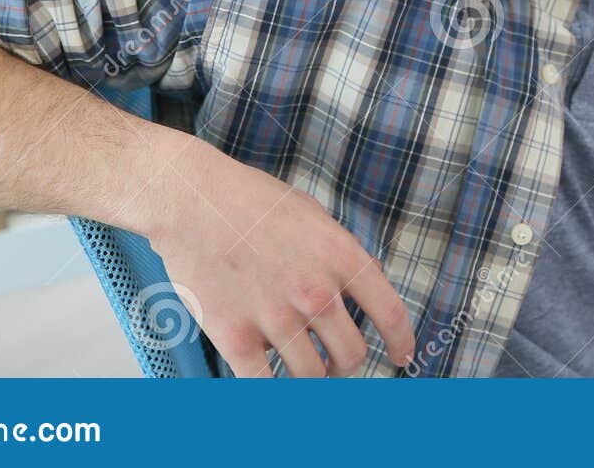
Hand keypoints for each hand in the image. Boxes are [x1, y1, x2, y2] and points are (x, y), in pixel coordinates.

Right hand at [146, 140, 415, 376]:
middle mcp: (314, 291)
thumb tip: (365, 286)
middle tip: (337, 364)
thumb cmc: (250, 201)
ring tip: (305, 371)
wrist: (191, 200)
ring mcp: (275, 316)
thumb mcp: (314, 215)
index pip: (390, 313)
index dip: (401, 341)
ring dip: (312, 379)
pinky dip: (271, 392)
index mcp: (340, 257)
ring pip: (312, 377)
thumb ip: (340, 254)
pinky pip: (264, 386)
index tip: (402, 356)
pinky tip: (271, 384)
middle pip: (352, 355)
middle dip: (348, 365)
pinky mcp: (234, 336)